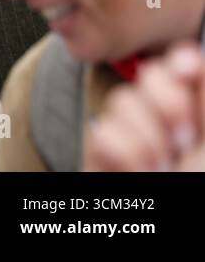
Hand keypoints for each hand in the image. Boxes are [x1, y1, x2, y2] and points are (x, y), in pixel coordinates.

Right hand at [85, 44, 204, 171]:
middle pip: (149, 76)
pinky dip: (124, 157)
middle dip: (166, 104)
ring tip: (160, 168)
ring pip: (122, 102)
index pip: (179, 68)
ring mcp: (127, 138)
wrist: (179, 235)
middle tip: (183, 140)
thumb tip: (191, 54)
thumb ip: (204, 95)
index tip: (188, 69)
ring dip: (147, 141)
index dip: (180, 63)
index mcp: (193, 118)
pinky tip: (136, 174)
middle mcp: (161, 123)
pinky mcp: (97, 156)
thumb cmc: (200, 183)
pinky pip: (102, 133)